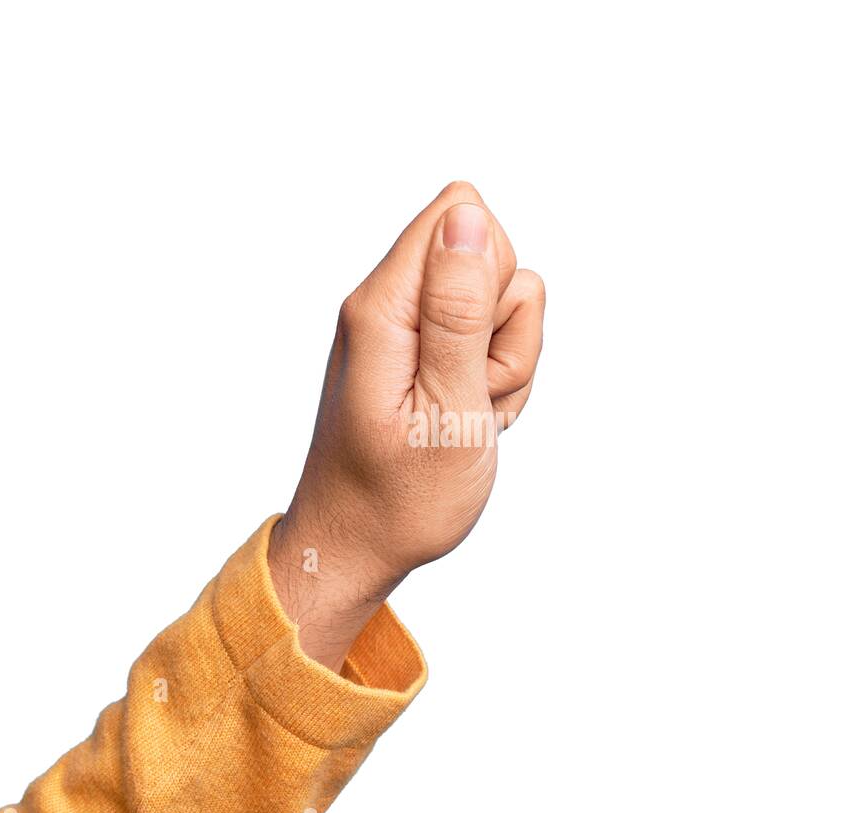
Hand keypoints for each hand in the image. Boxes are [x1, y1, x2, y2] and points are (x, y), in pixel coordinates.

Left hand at [268, 182, 545, 669]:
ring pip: (499, 302)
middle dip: (506, 327)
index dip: (492, 275)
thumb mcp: (447, 408)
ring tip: (469, 416)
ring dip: (506, 363)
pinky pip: (487, 339)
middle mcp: (387, 304)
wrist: (357, 547)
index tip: (475, 348)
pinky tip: (468, 422)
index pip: (458, 214)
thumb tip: (467, 217)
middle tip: (474, 395)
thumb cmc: (400, 497)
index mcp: (383, 308)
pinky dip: (494, 382)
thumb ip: (460, 311)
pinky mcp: (421, 352)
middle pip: (487, 255)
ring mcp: (404, 329)